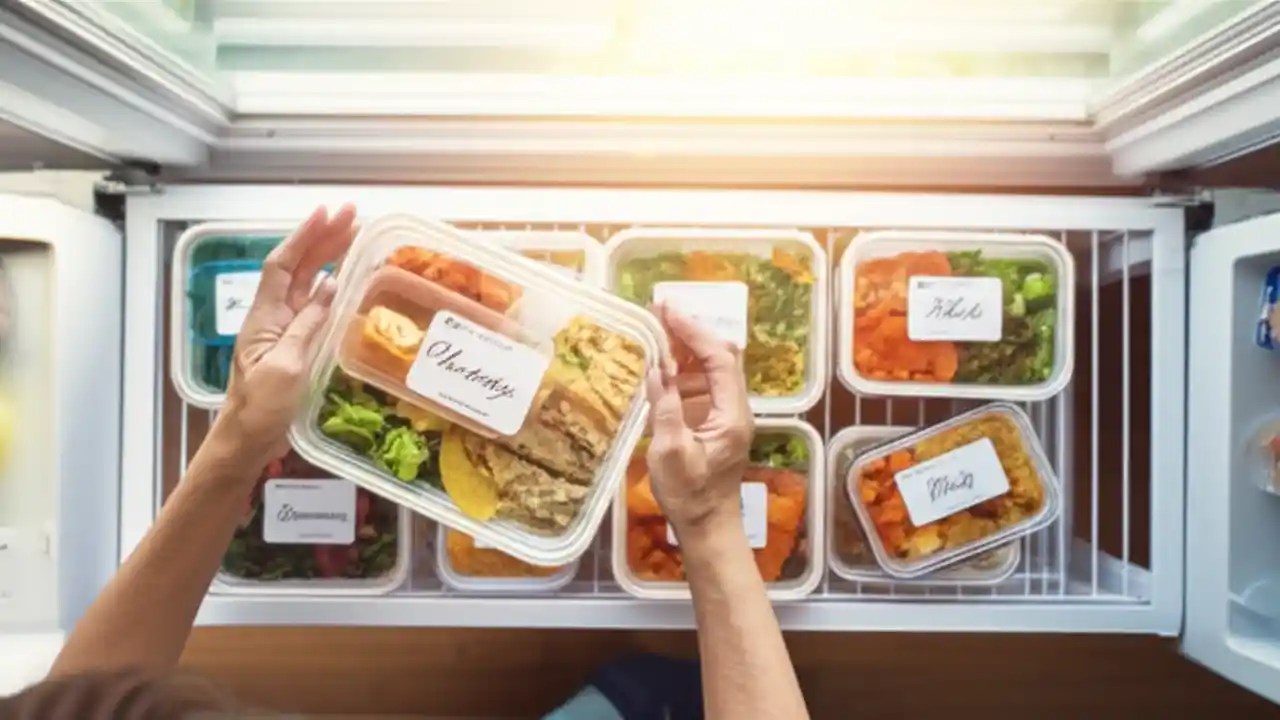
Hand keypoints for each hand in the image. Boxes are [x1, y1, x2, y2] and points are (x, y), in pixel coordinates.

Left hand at [219, 204, 357, 459]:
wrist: (246, 441)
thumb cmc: (260, 409)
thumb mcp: (286, 367)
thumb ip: (307, 326)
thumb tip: (331, 287)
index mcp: (264, 318)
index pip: (283, 265)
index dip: (304, 236)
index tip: (326, 213)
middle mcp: (273, 317)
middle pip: (298, 267)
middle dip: (323, 237)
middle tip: (353, 214)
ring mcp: (284, 331)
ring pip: (308, 283)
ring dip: (329, 256)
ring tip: (354, 234)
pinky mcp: (296, 346)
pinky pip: (315, 306)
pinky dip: (332, 286)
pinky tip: (345, 277)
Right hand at [644, 302, 753, 541]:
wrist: (707, 526)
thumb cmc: (690, 496)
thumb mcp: (670, 453)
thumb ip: (665, 408)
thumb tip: (654, 368)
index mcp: (732, 414)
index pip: (718, 358)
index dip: (693, 330)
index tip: (666, 310)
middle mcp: (737, 409)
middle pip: (721, 356)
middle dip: (691, 332)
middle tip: (659, 314)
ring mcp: (729, 415)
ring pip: (713, 368)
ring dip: (686, 350)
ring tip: (655, 337)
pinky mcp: (718, 422)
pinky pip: (705, 385)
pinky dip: (684, 372)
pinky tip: (661, 371)